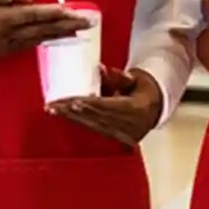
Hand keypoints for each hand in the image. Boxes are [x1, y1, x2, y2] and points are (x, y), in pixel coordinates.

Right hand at [0, 0, 91, 67]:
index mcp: (0, 19)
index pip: (36, 15)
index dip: (57, 13)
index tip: (75, 11)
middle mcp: (6, 35)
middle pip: (43, 29)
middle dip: (67, 26)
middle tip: (89, 23)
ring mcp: (4, 46)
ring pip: (39, 39)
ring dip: (60, 34)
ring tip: (79, 31)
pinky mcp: (1, 51)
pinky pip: (29, 45)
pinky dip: (44, 41)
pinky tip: (53, 38)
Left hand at [46, 68, 163, 145]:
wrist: (155, 110)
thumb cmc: (143, 91)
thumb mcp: (137, 80)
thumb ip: (119, 77)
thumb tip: (100, 70)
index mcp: (137, 109)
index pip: (110, 107)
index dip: (91, 105)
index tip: (75, 101)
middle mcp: (128, 126)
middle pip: (96, 117)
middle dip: (73, 111)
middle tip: (54, 105)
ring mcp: (120, 135)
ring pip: (91, 125)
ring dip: (70, 117)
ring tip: (53, 109)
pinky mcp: (112, 138)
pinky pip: (92, 128)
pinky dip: (77, 121)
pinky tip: (63, 115)